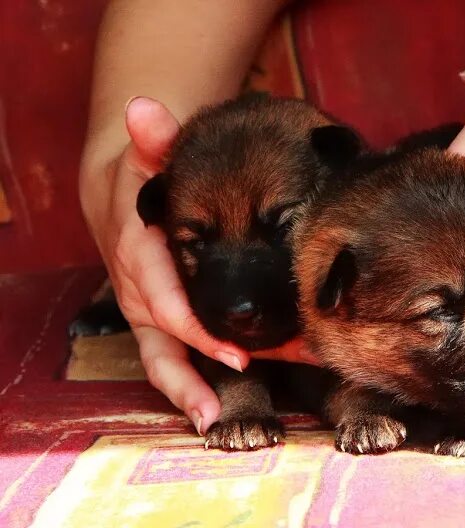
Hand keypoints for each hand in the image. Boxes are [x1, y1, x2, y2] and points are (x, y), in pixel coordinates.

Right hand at [79, 97, 315, 433]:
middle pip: (158, 348)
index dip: (194, 329)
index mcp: (139, 258)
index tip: (234, 353)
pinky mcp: (165, 322)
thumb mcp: (151, 158)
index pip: (163, 301)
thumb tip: (144, 109)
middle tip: (216, 412)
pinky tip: (237, 389)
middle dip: (188, 380)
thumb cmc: (148, 180)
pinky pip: (179, 354)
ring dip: (193, 389)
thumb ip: (156, 142)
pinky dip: (203, 373)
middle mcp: (140, 295)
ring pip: (165, 361)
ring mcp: (150, 315)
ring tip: (217, 420)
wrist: (127, 198)